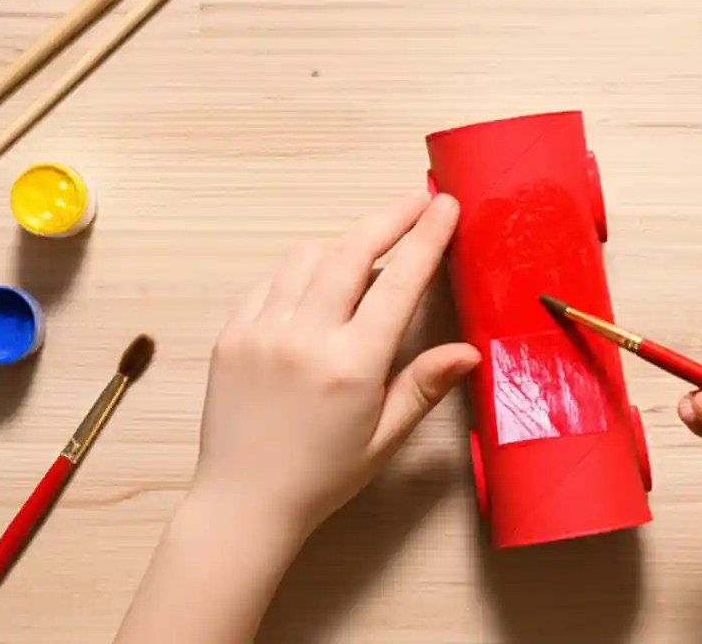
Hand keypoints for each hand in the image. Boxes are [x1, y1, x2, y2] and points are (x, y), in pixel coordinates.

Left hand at [193, 193, 479, 540]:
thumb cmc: (323, 476)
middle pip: (351, 251)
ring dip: (341, 246)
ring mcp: (262, 332)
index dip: (426, 238)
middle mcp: (305, 338)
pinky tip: (314, 289)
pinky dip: (298, 274)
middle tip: (416, 200)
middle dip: (389, 217)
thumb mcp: (384, 438)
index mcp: (351, 366)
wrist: (244, 502)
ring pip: (306, 257)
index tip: (445, 206)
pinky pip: (270, 281)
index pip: (398, 283)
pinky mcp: (232, 335)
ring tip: (365, 256)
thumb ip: (423, 385)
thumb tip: (469, 350)